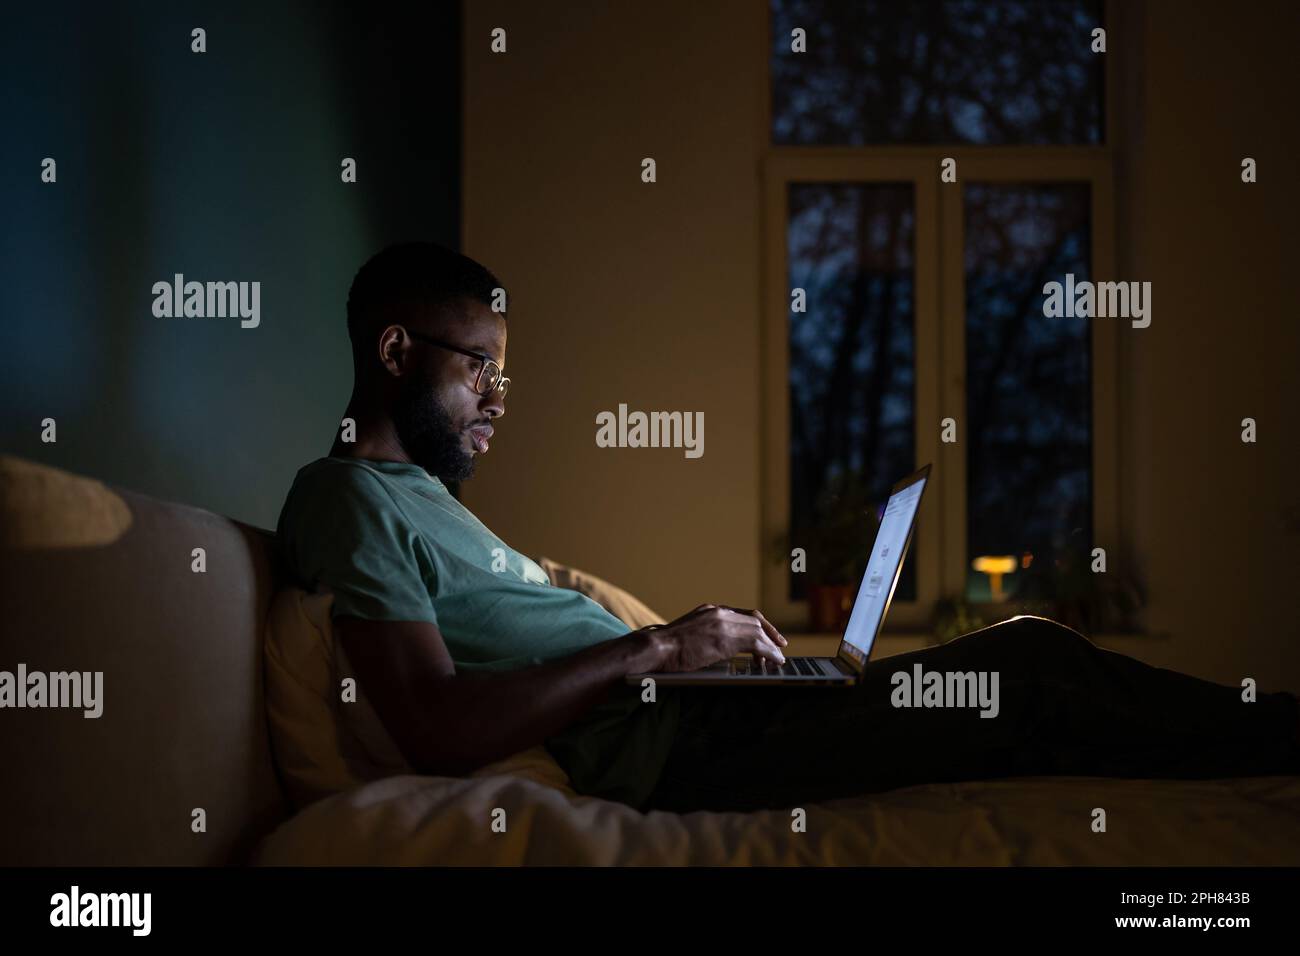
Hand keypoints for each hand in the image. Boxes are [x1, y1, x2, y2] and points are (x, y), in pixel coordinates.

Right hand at [643, 604, 788, 672]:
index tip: (769, 635)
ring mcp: (721, 623)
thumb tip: (715, 647)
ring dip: (770, 646)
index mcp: (709, 610)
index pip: (743, 614)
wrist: (655, 648)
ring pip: (757, 631)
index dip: (760, 625)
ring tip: (776, 659)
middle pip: (754, 620)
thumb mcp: (688, 634)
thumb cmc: (665, 648)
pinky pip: (755, 643)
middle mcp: (718, 612)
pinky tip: (772, 660)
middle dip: (770, 634)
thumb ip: (705, 634)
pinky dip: (768, 652)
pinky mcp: (723, 638)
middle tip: (779, 647)